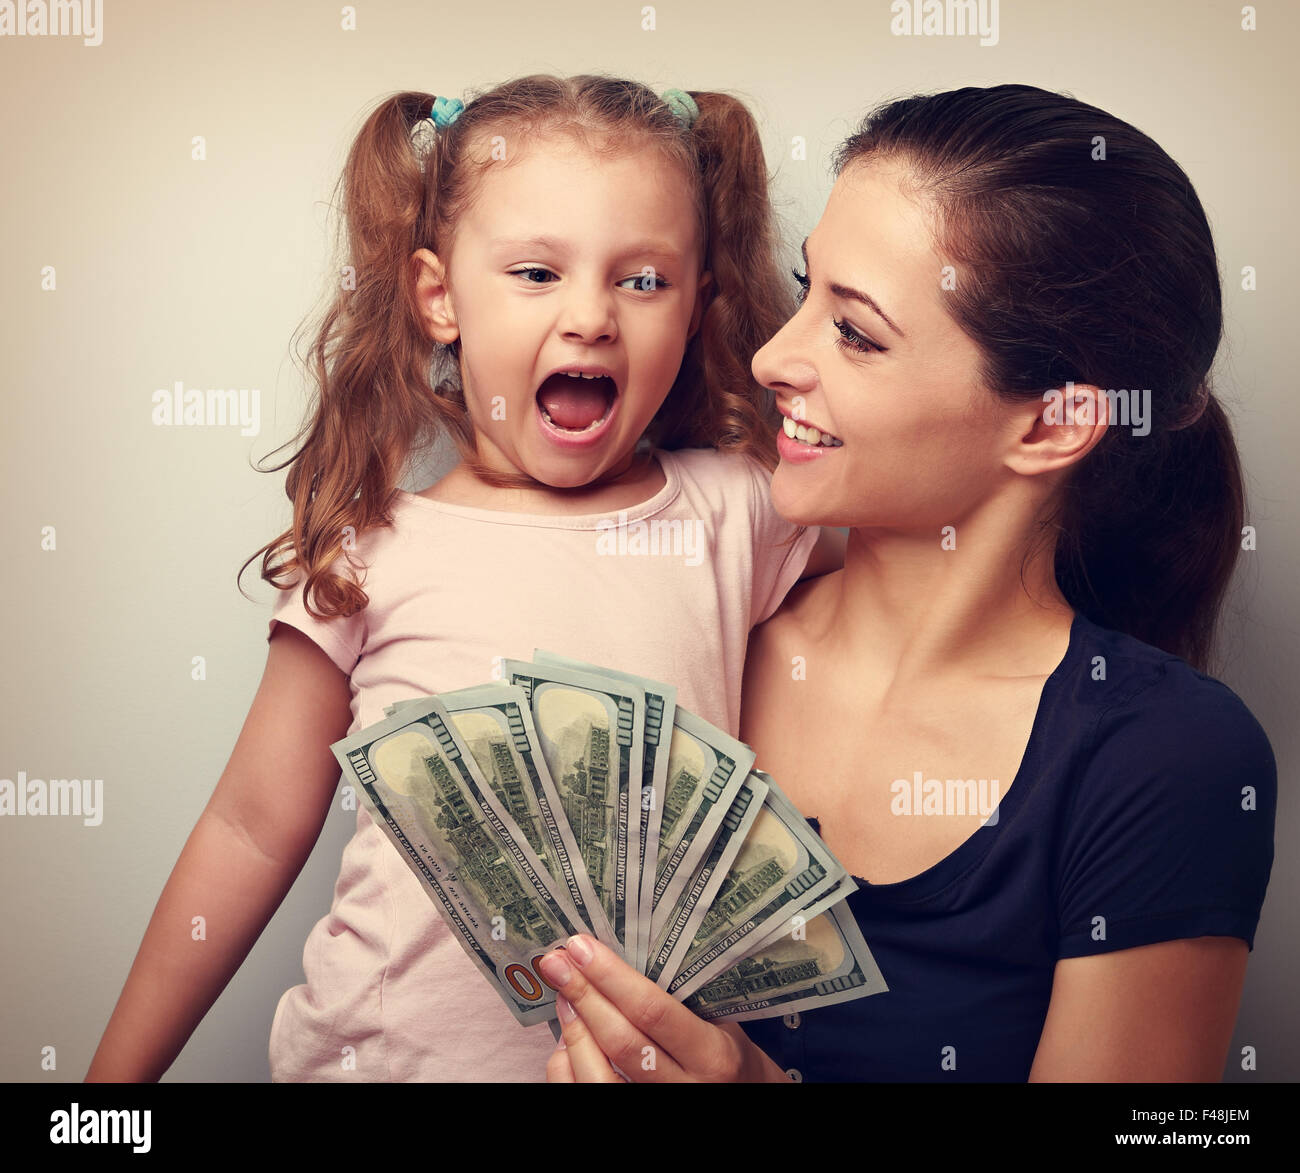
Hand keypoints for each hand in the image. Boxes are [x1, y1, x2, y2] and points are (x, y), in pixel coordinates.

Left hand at [538, 934, 788, 1082]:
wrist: (745, 1100)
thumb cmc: (729, 1056)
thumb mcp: (722, 1022)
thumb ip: (679, 998)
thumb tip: (617, 953)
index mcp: (711, 1055)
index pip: (652, 1010)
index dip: (610, 977)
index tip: (581, 946)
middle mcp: (684, 1088)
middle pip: (619, 1041)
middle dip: (583, 995)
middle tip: (556, 962)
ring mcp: (656, 1106)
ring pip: (597, 1075)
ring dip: (573, 1029)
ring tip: (563, 994)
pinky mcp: (635, 1116)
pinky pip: (585, 1094)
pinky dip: (568, 1064)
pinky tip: (570, 1037)